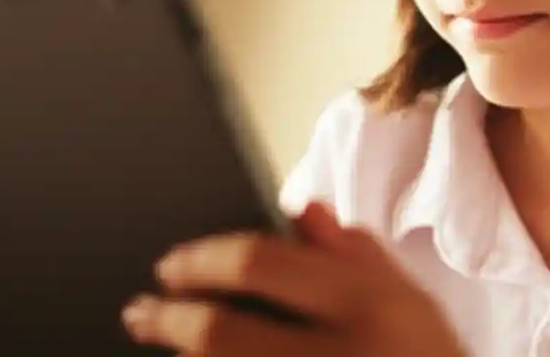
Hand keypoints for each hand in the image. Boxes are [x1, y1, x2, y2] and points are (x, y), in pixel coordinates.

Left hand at [122, 202, 466, 356]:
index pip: (260, 262)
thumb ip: (352, 252)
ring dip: (182, 356)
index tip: (170, 265)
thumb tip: (299, 208)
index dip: (200, 259)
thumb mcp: (408, 298)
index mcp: (367, 304)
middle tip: (141, 311)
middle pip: (221, 334)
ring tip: (160, 338)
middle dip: (167, 319)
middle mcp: (341, 355)